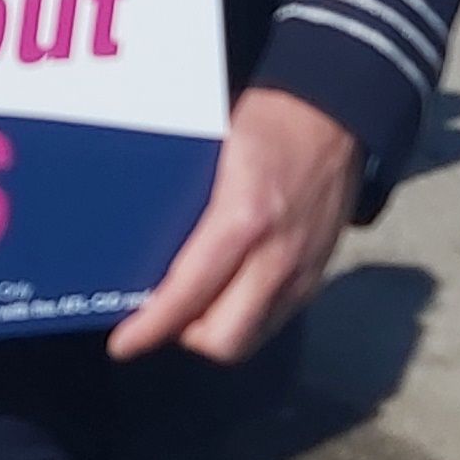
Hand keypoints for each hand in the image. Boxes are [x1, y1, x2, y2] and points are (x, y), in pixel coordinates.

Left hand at [107, 86, 360, 365]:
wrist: (336, 115)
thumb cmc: (267, 124)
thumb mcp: (211, 154)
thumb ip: (186, 205)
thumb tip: (143, 245)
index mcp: (243, 219)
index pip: (189, 294)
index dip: (152, 327)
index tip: (123, 344)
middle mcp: (276, 257)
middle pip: (223, 338)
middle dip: (186, 336)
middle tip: (162, 315)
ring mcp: (302, 272)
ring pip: (250, 337)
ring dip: (216, 331)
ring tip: (191, 306)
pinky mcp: (317, 276)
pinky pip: (273, 319)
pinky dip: (244, 317)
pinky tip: (226, 293)